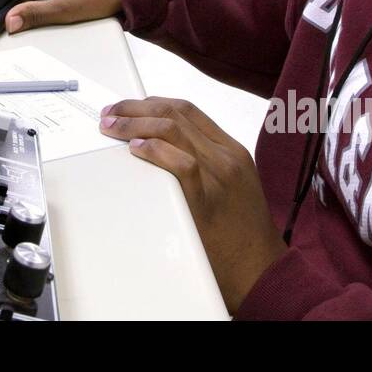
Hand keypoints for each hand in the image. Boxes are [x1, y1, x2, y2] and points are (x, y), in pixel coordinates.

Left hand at [100, 97, 285, 314]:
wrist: (262, 268)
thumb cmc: (242, 232)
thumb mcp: (234, 184)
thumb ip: (206, 162)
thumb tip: (161, 146)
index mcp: (231, 150)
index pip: (188, 110)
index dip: (152, 102)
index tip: (129, 106)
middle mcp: (226, 157)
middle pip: (175, 114)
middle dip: (135, 108)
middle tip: (110, 112)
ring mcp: (218, 176)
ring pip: (173, 131)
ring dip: (134, 124)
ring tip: (112, 127)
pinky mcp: (207, 200)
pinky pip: (182, 164)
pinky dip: (155, 151)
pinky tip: (135, 149)